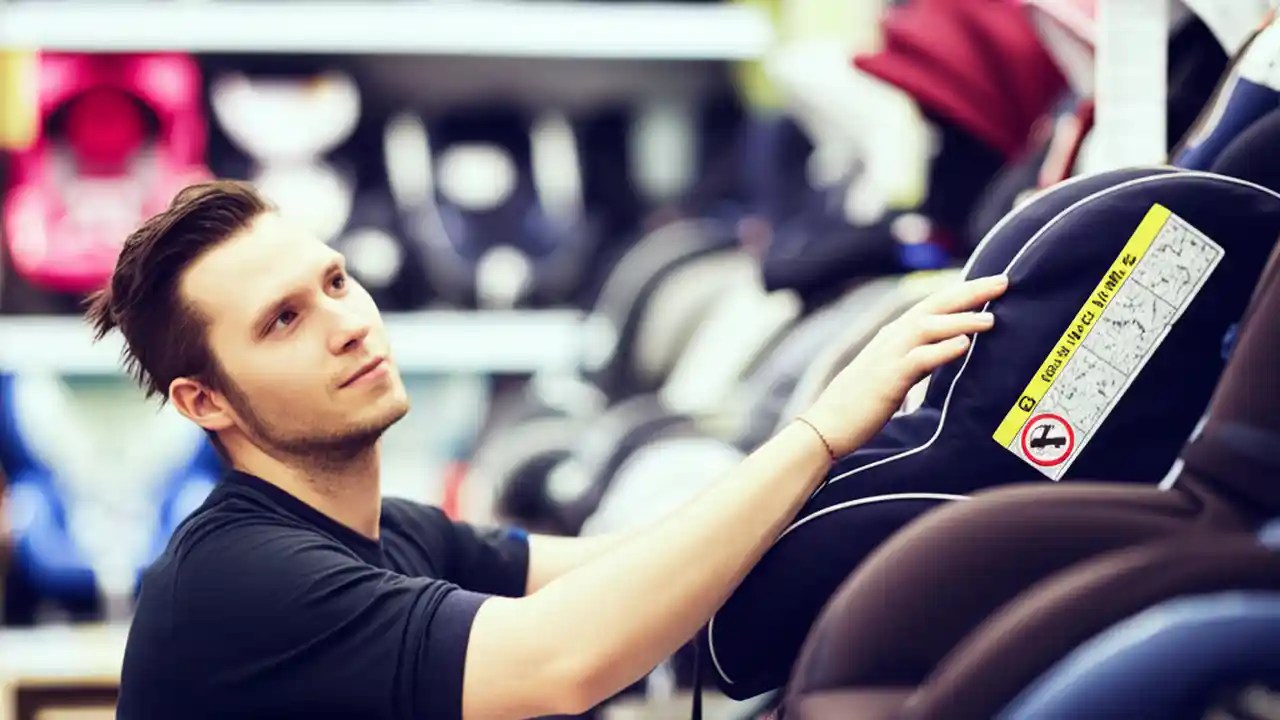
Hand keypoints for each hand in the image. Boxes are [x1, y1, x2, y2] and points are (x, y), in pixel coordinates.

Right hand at [801, 274, 1008, 456]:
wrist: (828, 425)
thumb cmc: (861, 403)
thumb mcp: (895, 372)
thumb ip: (920, 357)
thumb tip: (950, 350)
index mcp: (894, 334)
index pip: (933, 304)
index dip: (964, 292)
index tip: (993, 284)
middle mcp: (892, 338)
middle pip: (935, 305)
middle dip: (970, 293)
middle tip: (1002, 282)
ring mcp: (888, 356)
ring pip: (928, 327)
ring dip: (960, 321)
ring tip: (990, 320)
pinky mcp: (888, 379)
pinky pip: (918, 359)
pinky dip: (941, 350)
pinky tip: (963, 346)